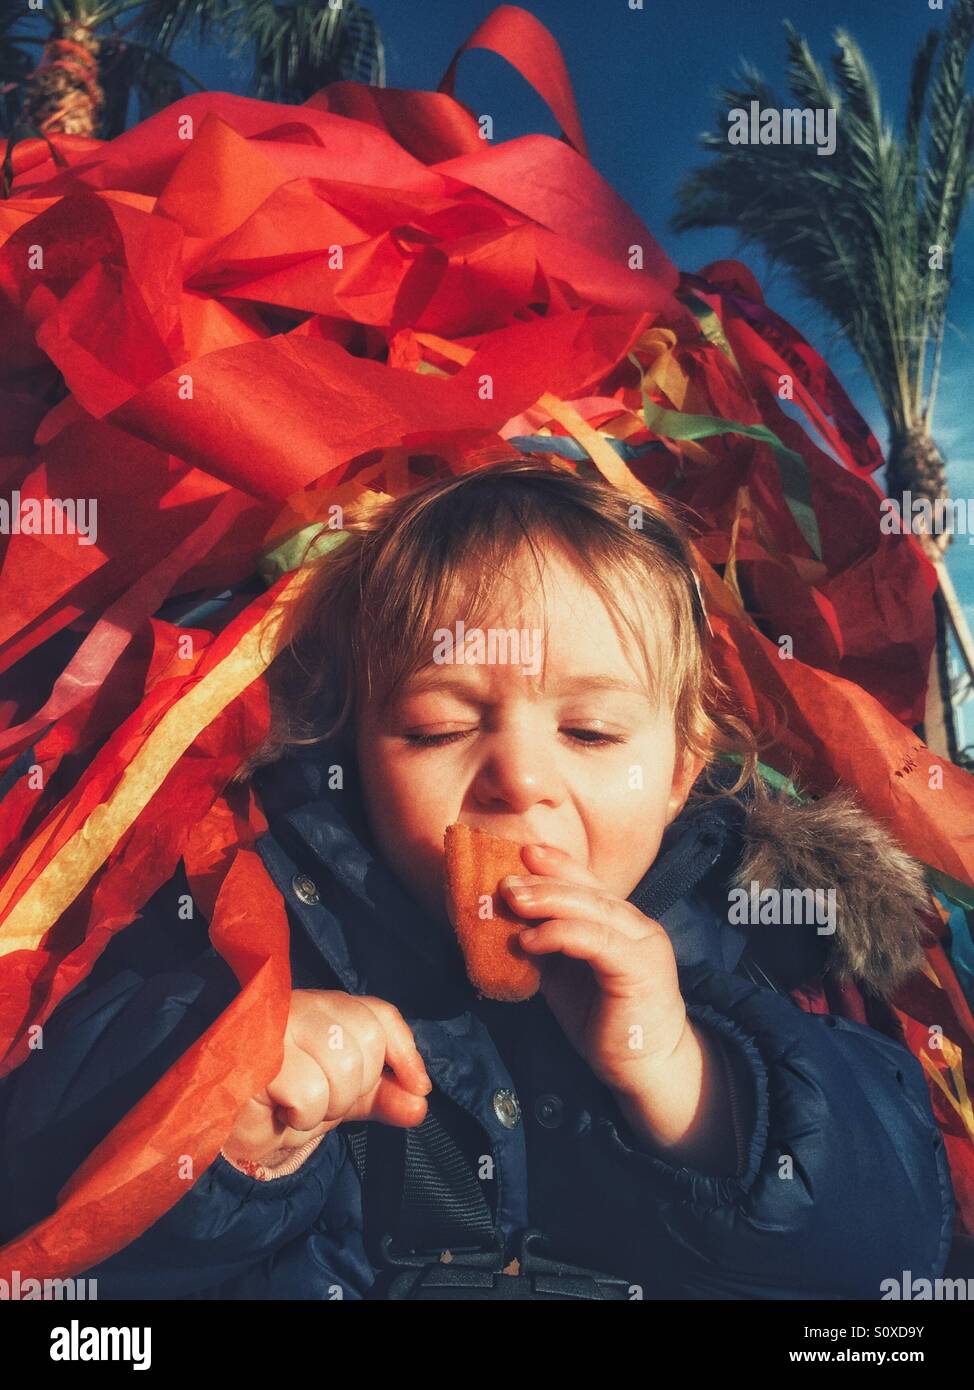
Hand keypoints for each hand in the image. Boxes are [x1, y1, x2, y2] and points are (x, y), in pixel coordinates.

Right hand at [224, 990, 431, 1164]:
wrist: (228, 1135)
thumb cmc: (285, 1106)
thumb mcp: (342, 1099)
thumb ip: (382, 1097)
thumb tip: (420, 1104)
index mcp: (325, 1008)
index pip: (378, 1014)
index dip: (404, 1050)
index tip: (417, 1087)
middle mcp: (300, 1004)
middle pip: (365, 1039)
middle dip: (354, 1088)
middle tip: (324, 1100)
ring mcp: (275, 1024)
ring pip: (342, 1067)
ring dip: (328, 1105)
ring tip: (298, 1106)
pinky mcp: (253, 1052)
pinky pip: (309, 1092)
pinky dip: (303, 1115)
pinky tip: (279, 1110)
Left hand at [499, 845, 688, 1097]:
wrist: (647, 1068)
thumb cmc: (605, 1021)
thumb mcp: (565, 976)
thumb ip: (546, 947)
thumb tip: (506, 923)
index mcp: (621, 923)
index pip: (589, 883)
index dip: (558, 865)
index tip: (524, 852)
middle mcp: (637, 925)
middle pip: (588, 890)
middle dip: (545, 880)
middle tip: (506, 880)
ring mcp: (643, 944)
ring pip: (593, 909)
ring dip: (549, 900)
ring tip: (512, 899)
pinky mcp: (639, 968)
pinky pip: (597, 941)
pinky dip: (561, 934)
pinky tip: (531, 940)